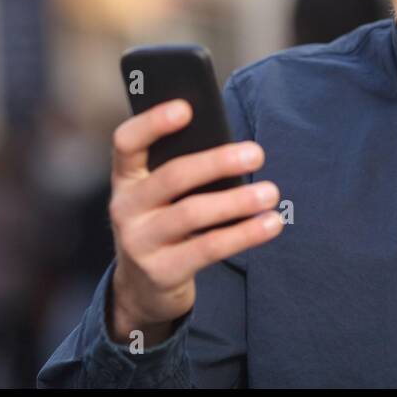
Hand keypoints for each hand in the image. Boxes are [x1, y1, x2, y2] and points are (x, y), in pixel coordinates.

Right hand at [106, 99, 282, 345]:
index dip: (152, 122)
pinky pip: (208, 248)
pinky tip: (271, 224)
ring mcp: (140, 242)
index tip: (187, 108)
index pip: (127, 142)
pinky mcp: (161, 272)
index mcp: (125, 178)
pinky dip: (245, 234)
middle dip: (217, 162)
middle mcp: (125, 208)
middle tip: (256, 154)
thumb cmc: (165, 222)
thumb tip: (234, 149)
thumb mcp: (161, 195)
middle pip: (172, 177)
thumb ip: (183, 169)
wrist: (143, 288)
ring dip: (237, 201)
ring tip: (271, 193)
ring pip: (193, 213)